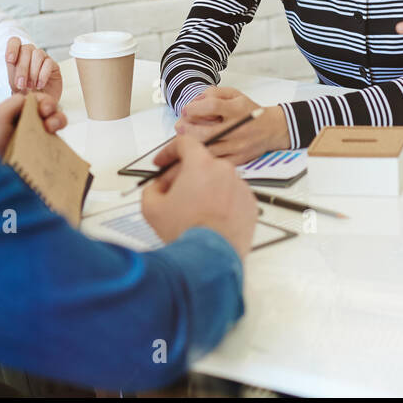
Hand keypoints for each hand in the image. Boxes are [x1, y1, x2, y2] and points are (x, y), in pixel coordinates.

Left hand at [0, 92, 66, 159]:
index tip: (44, 109)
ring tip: (50, 129)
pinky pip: (53, 142)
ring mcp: (34, 136)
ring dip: (58, 121)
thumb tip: (33, 97)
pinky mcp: (39, 150)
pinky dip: (57, 139)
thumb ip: (15, 102)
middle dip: (54, 111)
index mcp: (17, 111)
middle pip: (50, 110)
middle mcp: (27, 121)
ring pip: (55, 123)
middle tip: (48, 119)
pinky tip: (51, 139)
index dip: (45, 101)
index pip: (37, 100)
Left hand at [5, 37, 61, 101]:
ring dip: (33, 72)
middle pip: (26, 49)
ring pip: (38, 54)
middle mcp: (30, 54)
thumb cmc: (26, 92)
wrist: (40, 103)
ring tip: (31, 86)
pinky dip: (43, 75)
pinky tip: (39, 85)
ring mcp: (43, 58)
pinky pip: (48, 63)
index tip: (10, 60)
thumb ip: (12, 72)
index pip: (15, 42)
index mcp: (18, 55)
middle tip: (21, 84)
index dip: (12, 47)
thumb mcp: (15, 84)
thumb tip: (10, 60)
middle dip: (22, 68)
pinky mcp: (54, 65)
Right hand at [141, 135, 258, 260]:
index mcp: (201, 165)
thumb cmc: (185, 232)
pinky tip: (208, 218)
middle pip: (202, 163)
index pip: (185, 143)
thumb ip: (152, 188)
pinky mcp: (250, 204)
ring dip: (205, 189)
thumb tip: (157, 187)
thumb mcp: (151, 208)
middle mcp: (224, 171)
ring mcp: (240, 187)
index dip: (169, 151)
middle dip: (185, 174)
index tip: (163, 162)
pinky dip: (221, 203)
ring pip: (218, 181)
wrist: (209, 259)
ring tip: (192, 211)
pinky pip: (232, 197)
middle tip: (173, 191)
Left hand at [170, 87, 289, 165]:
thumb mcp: (235, 94)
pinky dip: (202, 157)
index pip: (211, 107)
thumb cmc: (250, 111)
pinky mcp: (238, 159)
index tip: (186, 110)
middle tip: (180, 127)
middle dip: (186, 130)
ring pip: (208, 150)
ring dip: (191, 145)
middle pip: (206, 132)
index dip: (194, 108)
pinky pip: (215, 161)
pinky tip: (197, 151)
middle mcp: (238, 128)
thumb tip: (195, 101)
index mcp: (238, 109)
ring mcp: (238, 146)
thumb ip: (214, 93)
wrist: (273, 129)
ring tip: (184, 139)